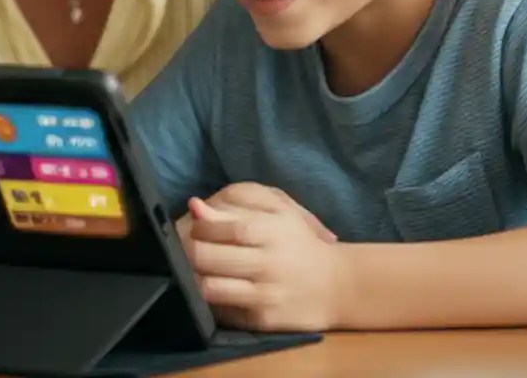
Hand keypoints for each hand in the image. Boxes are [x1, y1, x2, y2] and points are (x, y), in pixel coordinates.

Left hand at [185, 189, 341, 331]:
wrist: (337, 285)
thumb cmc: (301, 243)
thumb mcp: (279, 214)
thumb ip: (238, 207)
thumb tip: (195, 206)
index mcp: (272, 230)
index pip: (221, 226)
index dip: (201, 227)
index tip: (197, 228)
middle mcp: (268, 262)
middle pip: (207, 256)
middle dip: (189, 251)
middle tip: (188, 250)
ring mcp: (265, 294)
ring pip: (208, 287)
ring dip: (194, 278)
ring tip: (198, 271)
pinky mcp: (262, 320)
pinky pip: (222, 310)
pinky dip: (212, 300)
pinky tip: (217, 291)